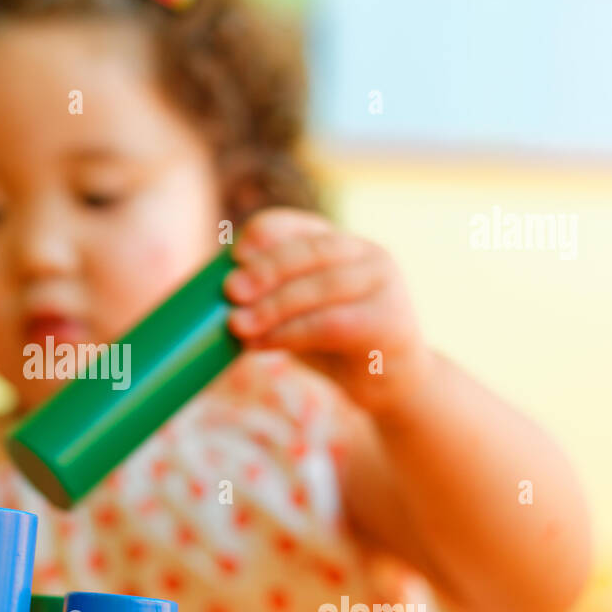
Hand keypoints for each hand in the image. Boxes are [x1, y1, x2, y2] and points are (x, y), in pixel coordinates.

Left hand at [223, 209, 433, 415]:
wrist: (392, 386)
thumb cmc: (335, 346)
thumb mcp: (299, 313)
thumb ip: (270, 297)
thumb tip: (218, 295)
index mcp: (339, 244)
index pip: (298, 224)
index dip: (266, 233)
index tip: (234, 253)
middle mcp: (366, 254)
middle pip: (309, 251)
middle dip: (265, 270)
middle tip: (230, 291)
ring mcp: (384, 284)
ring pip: (319, 287)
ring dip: (272, 307)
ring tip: (237, 326)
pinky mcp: (390, 320)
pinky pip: (331, 323)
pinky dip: (290, 333)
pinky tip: (261, 345)